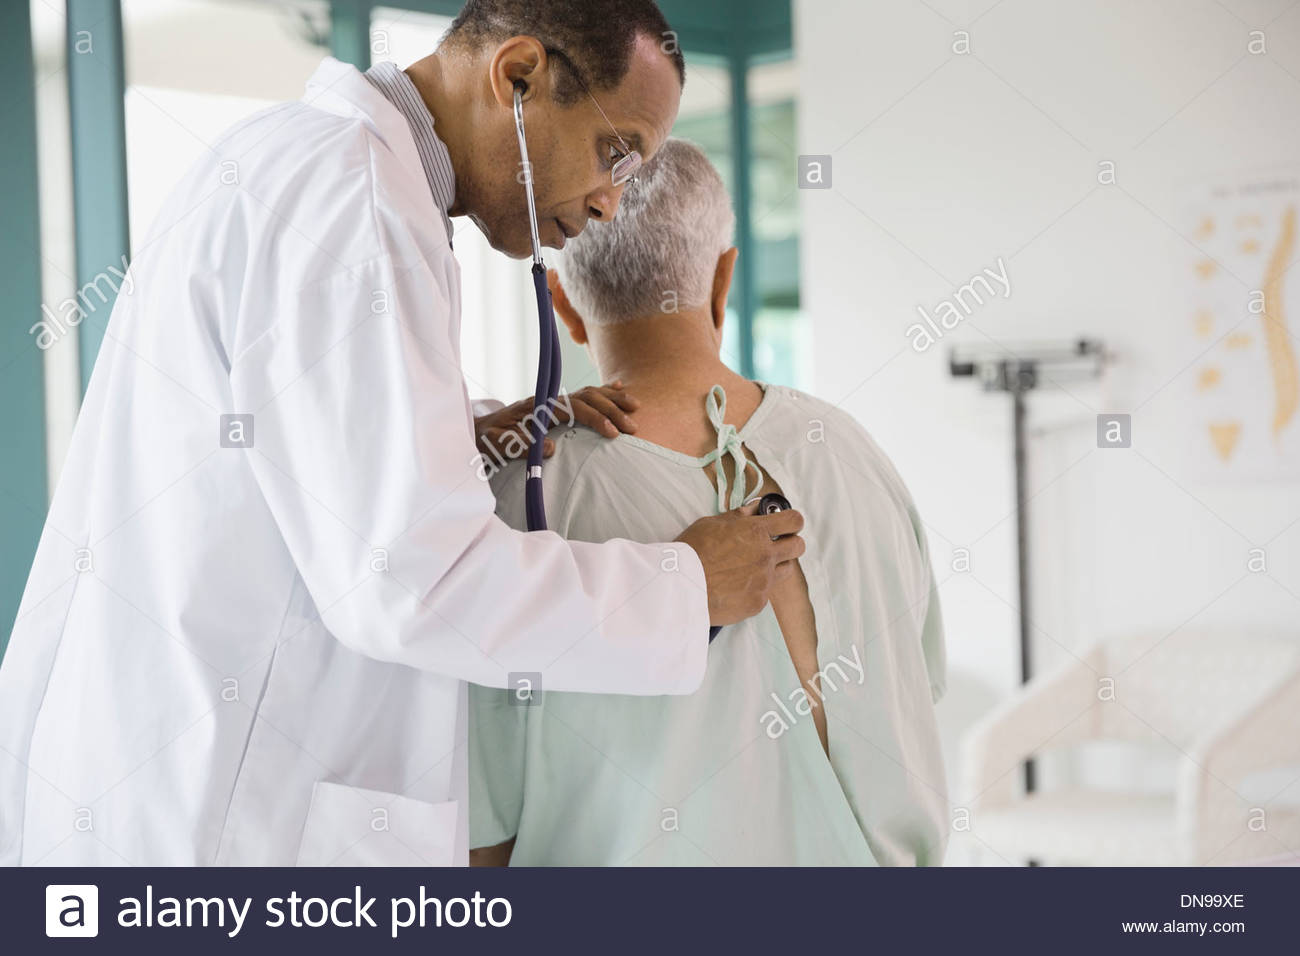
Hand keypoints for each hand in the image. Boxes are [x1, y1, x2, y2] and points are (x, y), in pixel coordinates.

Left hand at [474, 382, 639, 461]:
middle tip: (632, 427)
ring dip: (613, 398)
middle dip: (611, 409)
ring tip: (635, 408)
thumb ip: (520, 446)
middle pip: (587, 396)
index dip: (595, 419)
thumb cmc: (486, 440)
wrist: (476, 430)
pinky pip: (583, 393)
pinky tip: (619, 387)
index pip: (573, 408)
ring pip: (589, 392)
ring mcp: (552, 400)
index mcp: (536, 408)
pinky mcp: (555, 404)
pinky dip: (603, 389)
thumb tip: (552, 448)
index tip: (612, 434)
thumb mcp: (496, 446)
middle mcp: (547, 400)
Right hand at [674, 501, 806, 627]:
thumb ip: (739, 517)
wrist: (679, 587)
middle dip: (790, 543)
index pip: (793, 520)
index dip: (792, 521)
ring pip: (786, 570)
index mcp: (755, 532)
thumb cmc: (691, 552)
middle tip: (774, 545)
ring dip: (776, 566)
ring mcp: (764, 581)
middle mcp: (766, 556)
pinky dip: (754, 588)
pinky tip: (734, 587)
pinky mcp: (758, 603)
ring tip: (751, 567)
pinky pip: (764, 592)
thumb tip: (755, 508)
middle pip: (798, 546)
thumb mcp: (712, 524)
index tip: (786, 524)